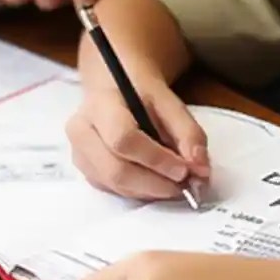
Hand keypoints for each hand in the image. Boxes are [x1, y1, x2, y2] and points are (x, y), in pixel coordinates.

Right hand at [66, 80, 209, 200]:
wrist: (114, 88)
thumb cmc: (141, 93)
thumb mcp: (169, 101)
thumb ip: (188, 133)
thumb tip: (200, 168)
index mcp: (99, 105)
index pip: (123, 139)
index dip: (156, 159)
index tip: (184, 169)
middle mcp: (81, 132)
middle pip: (116, 170)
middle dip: (156, 183)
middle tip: (185, 185)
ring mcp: (80, 155)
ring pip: (116, 186)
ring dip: (152, 190)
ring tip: (175, 183)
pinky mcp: (86, 172)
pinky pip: (114, 191)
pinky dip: (142, 191)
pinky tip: (157, 181)